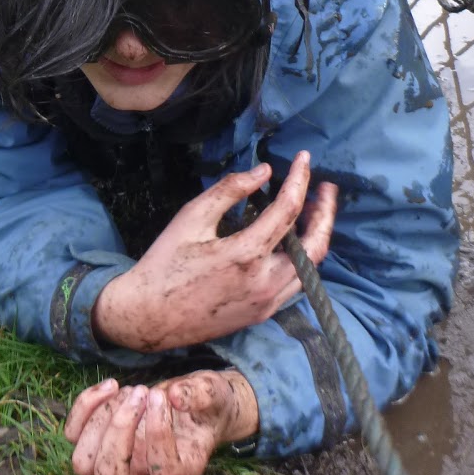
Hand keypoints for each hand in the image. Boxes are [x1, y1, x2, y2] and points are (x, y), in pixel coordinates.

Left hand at [65, 368, 255, 474]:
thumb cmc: (206, 404)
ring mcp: (117, 467)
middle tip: (141, 390)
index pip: (161, 471)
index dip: (157, 434)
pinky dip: (84, 408)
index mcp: (182, 472)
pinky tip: (110, 385)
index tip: (161, 396)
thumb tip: (175, 396)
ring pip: (84, 465)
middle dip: (120, 428)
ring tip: (125, 390)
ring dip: (99, 421)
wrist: (192, 407)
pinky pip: (73, 436)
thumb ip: (201, 394)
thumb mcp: (214, 393)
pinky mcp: (98, 446)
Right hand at [92, 151, 337, 352]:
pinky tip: (293, 239)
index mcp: (245, 255)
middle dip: (325, 213)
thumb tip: (264, 171)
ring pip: (310, 268)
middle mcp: (264, 282)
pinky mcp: (263, 314)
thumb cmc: (165, 262)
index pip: (288, 210)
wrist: (147, 317)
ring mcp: (267, 303)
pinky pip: (295, 283)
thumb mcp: (191, 217)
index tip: (304, 157)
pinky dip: (302, 258)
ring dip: (316, 236)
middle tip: (326, 188)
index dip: (300, 179)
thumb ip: (230, 190)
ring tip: (311, 210)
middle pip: (315, 245)